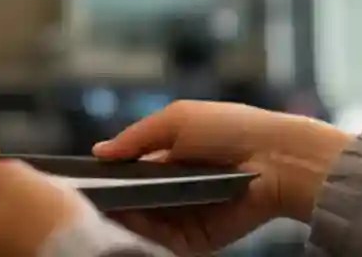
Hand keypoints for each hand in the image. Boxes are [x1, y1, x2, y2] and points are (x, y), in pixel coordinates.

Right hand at [92, 101, 351, 254]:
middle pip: (132, 200)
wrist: (277, 159)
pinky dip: (145, 234)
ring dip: (123, 217)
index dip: (108, 175)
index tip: (83, 178)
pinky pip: (163, 241)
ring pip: (142, 223)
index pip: (129, 171)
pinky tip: (130, 221)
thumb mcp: (176, 120)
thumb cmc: (230, 128)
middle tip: (87, 197)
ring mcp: (184, 215)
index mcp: (169, 158)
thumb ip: (136, 138)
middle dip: (111, 199)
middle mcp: (174, 189)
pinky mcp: (197, 238)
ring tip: (103, 209)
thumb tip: (99, 152)